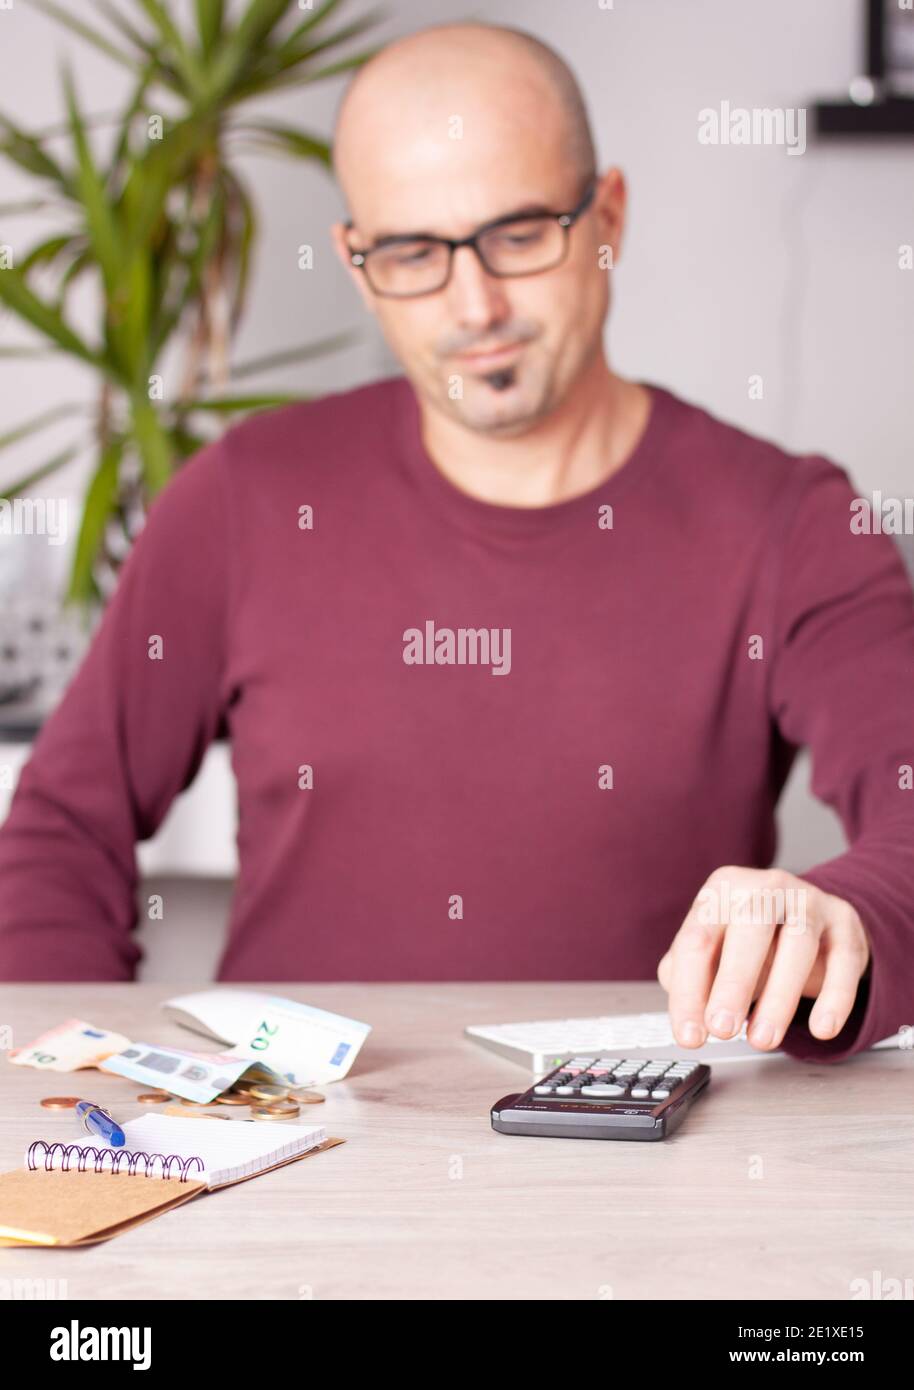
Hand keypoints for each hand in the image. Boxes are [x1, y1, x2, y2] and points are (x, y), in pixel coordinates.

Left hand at [656, 867, 870, 1049]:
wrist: (812, 918)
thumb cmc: (753, 941)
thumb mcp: (716, 950)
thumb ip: (693, 979)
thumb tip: (688, 1016)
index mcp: (722, 891)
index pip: (696, 940)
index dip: (689, 992)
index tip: (690, 1035)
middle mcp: (765, 887)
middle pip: (748, 928)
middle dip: (732, 984)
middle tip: (722, 1030)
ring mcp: (808, 900)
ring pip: (798, 944)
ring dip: (779, 998)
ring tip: (763, 1038)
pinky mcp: (844, 921)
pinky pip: (843, 960)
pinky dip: (835, 997)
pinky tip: (822, 1028)